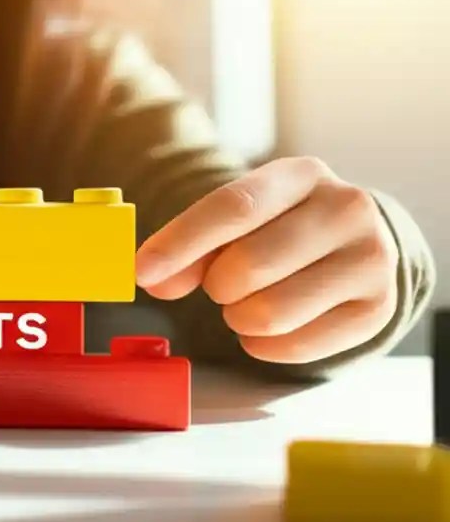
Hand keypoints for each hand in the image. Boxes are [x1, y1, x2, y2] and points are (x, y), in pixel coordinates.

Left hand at [135, 157, 398, 364]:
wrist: (353, 246)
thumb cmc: (279, 230)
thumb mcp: (237, 223)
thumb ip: (190, 249)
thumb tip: (152, 279)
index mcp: (301, 175)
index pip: (233, 206)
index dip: (181, 242)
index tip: (142, 272)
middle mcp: (346, 209)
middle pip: (248, 266)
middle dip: (218, 287)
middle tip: (224, 285)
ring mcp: (371, 259)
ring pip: (270, 314)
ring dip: (240, 319)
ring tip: (253, 301)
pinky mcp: (378, 309)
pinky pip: (293, 347)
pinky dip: (265, 345)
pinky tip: (273, 326)